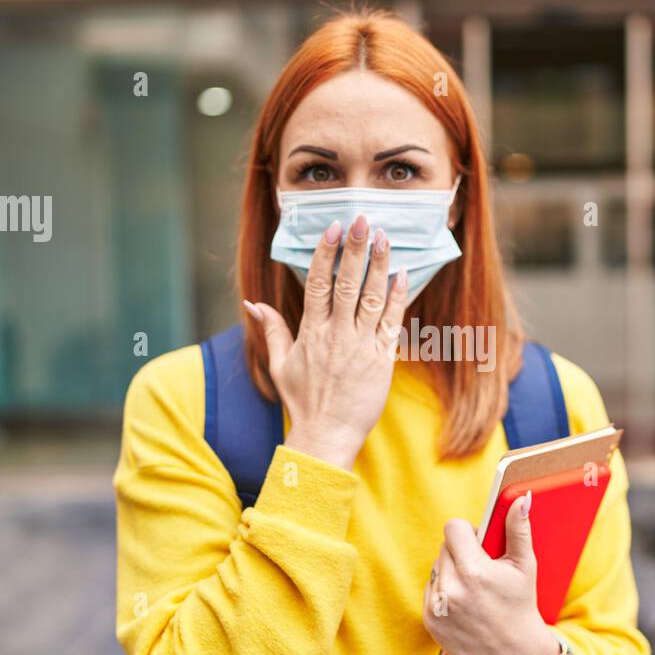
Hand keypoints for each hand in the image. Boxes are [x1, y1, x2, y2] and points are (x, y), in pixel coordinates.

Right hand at [246, 215, 407, 470]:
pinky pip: (391, 322)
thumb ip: (272, 330)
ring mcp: (361, 346)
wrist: (327, 435)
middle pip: (346, 284)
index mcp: (311, 332)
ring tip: (383, 237)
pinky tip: (402, 273)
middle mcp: (336, 335)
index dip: (326, 254)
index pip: (318, 284)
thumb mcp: (280, 364)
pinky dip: (397, 297)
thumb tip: (252, 303)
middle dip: (355, 249)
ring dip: (378, 265)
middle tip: (362, 219)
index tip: (333, 229)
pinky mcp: (381, 360)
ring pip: (371, 298)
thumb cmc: (303, 400)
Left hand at [422, 492, 561, 654]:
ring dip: (451, 571)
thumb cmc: (521, 602)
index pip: (453, 528)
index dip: (468, 532)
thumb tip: (521, 498)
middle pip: (444, 547)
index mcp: (474, 571)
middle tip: (481, 568)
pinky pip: (430, 588)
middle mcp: (452, 589)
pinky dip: (443, 591)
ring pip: (436, 567)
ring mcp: (438, 606)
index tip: (479, 543)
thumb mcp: (525, 565)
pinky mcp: (429, 620)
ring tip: (473, 587)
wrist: (513, 651)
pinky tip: (463, 602)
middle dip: (461, 552)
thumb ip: (518, 528)